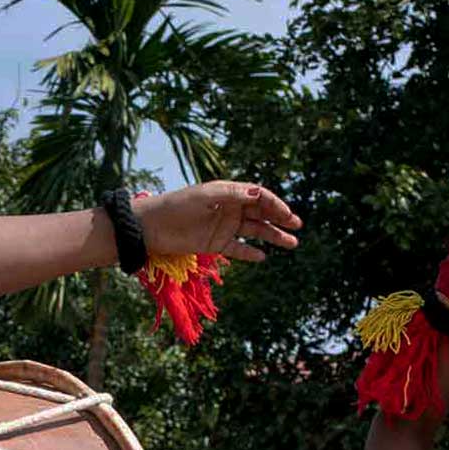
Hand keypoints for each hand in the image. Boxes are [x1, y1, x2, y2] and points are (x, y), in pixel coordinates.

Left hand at [134, 181, 302, 262]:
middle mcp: (229, 209)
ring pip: (254, 231)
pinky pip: (238, 249)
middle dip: (280, 219)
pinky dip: (250, 253)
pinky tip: (263, 257)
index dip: (275, 204)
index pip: (258, 196)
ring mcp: (224, 227)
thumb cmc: (177, 206)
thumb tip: (259, 193)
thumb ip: (233, 196)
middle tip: (297, 226)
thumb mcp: (207, 196)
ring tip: (291, 243)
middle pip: (261, 213)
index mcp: (228, 193)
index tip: (287, 214)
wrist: (151, 226)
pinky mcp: (215, 244)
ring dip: (272, 236)